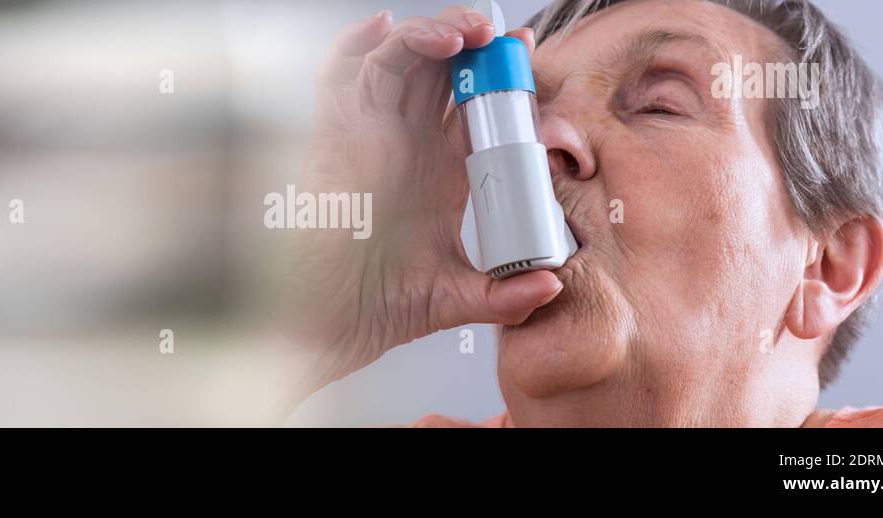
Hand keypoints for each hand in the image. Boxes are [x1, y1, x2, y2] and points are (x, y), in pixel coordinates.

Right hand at [278, 5, 562, 404]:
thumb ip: (506, 294)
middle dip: (472, 43)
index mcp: (441, 170)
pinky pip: (340, 72)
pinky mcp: (335, 132)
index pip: (476, 105)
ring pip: (400, 58)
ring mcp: (371, 132)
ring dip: (432, 34)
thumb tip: (552, 284)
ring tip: (466, 36)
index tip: (527, 56)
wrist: (330, 320)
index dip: (501, 77)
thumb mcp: (458, 297)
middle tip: (500, 39)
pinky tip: (385, 27)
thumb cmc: (381, 305)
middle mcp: (407, 143)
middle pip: (443, 69)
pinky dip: (358, 41)